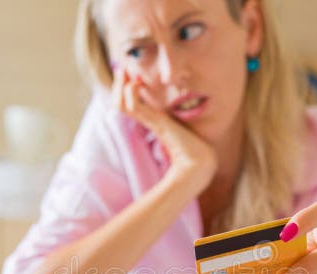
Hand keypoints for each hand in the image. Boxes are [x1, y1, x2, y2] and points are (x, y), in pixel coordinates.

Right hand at [112, 68, 216, 194]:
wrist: (198, 162)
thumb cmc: (195, 146)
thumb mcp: (183, 123)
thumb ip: (176, 116)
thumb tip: (181, 106)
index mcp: (151, 120)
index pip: (126, 104)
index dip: (122, 89)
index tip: (128, 73)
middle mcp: (146, 121)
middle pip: (118, 103)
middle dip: (118, 84)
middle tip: (122, 67)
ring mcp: (149, 121)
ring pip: (120, 103)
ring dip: (120, 85)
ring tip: (127, 72)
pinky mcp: (154, 122)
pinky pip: (132, 105)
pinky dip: (130, 92)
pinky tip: (137, 84)